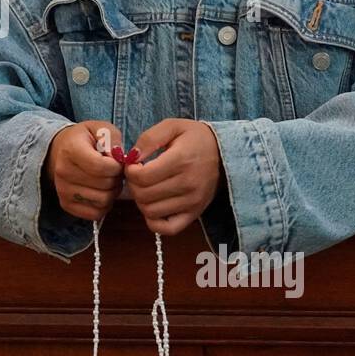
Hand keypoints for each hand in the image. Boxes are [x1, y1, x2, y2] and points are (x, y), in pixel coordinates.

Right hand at [43, 120, 124, 221]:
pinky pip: (96, 213)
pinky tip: (100, 191)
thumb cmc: (85, 140)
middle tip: (113, 171)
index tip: (116, 161)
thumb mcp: (100, 129)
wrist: (60, 151)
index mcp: (71, 150)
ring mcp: (63, 190)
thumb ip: (112, 138)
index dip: (117, 166)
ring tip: (107, 180)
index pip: (102, 167)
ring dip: (112, 192)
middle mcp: (63, 172)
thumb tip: (118, 157)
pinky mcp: (66, 204)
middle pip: (105, 185)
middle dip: (116, 178)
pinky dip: (104, 204)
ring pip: (103, 200)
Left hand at [124, 119, 222, 235]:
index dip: (130, 171)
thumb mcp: (172, 126)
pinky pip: (167, 229)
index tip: (134, 164)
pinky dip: (154, 221)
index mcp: (181, 160)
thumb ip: (149, 138)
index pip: (142, 177)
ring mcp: (192, 202)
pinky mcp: (194, 214)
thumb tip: (131, 157)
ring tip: (147, 187)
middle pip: (143, 195)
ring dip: (141, 201)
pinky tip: (154, 205)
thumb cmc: (194, 138)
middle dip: (133, 184)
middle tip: (138, 175)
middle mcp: (188, 184)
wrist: (224, 152)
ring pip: (150, 212)